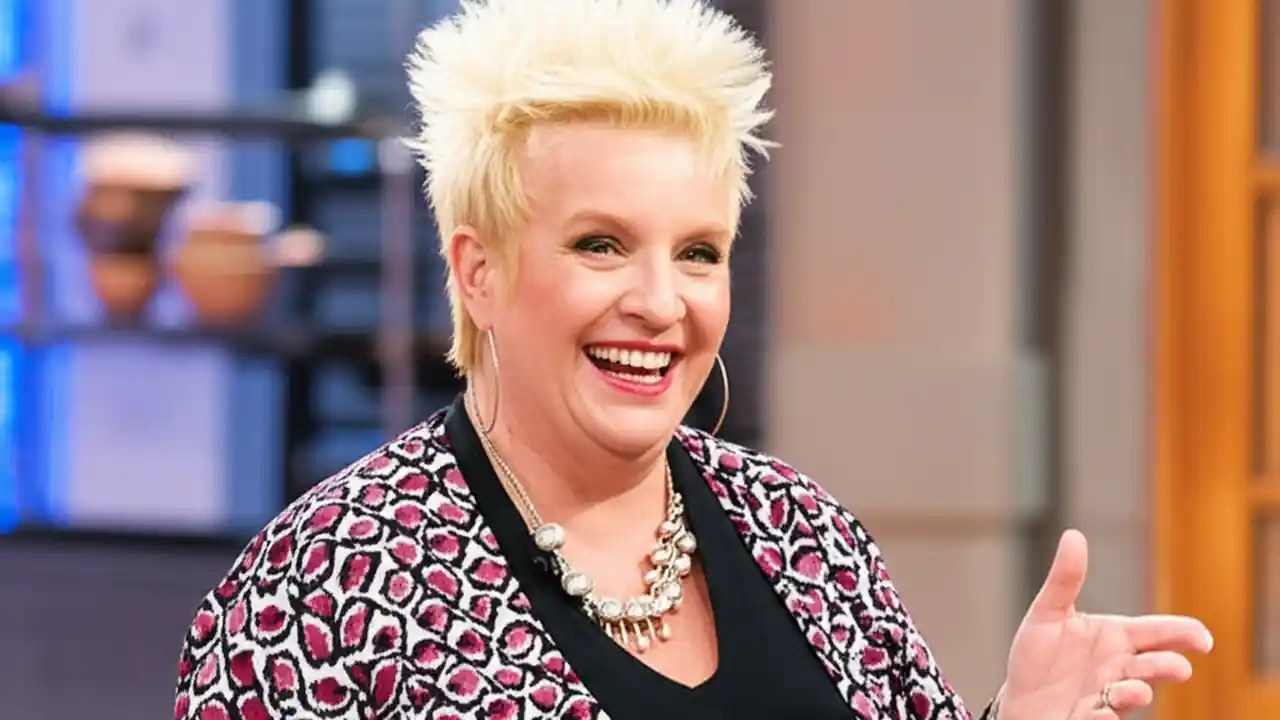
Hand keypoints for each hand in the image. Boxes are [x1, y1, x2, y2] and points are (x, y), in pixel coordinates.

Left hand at [994, 530, 1212, 718]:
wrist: (1019, 699)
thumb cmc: (1039, 656)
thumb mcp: (1047, 614)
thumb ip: (1065, 580)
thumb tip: (1074, 535)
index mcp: (1116, 639)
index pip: (1156, 633)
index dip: (1181, 634)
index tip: (1202, 639)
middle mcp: (1120, 669)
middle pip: (1152, 666)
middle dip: (1167, 667)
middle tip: (1180, 668)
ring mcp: (1108, 697)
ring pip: (1133, 696)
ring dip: (1136, 693)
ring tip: (1135, 690)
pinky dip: (1103, 718)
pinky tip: (1101, 712)